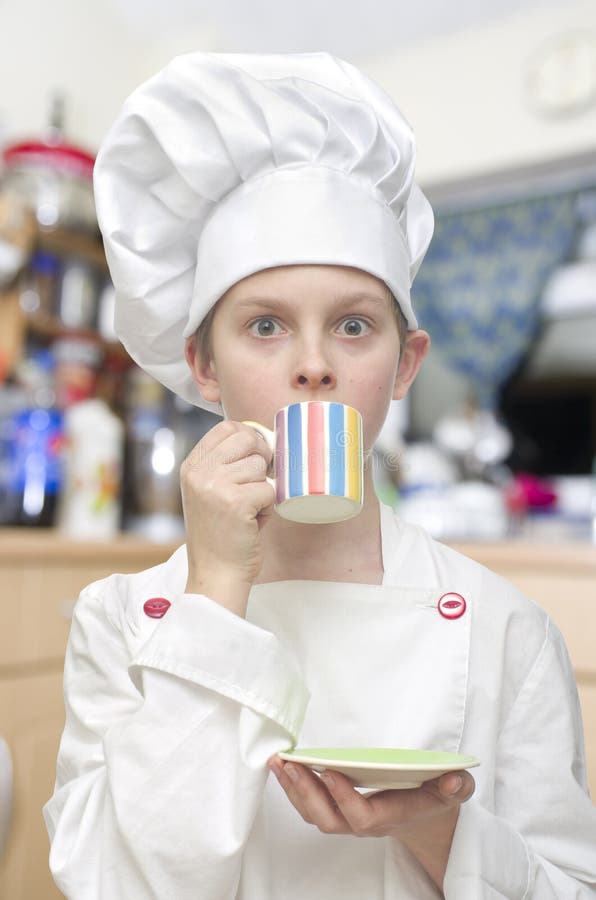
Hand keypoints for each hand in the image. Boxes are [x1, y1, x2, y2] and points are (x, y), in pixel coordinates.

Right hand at [181, 420, 274, 614]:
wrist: (216, 573)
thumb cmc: (221, 533)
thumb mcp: (209, 490)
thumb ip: (225, 463)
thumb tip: (261, 435)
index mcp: (192, 466)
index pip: (226, 427)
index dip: (249, 436)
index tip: (256, 454)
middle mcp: (199, 472)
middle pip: (246, 438)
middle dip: (262, 457)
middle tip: (260, 480)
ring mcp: (215, 486)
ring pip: (260, 466)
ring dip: (263, 488)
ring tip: (250, 509)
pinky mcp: (235, 503)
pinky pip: (269, 490)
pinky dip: (268, 507)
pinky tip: (253, 521)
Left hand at [268, 757, 474, 888]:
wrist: (427, 817)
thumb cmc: (436, 797)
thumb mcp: (454, 790)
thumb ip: (456, 786)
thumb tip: (453, 779)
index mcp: (393, 814)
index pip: (363, 817)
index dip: (344, 798)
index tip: (330, 771)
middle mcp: (367, 822)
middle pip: (329, 820)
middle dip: (306, 794)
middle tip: (289, 765)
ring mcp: (350, 818)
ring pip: (315, 815)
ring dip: (293, 790)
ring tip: (278, 762)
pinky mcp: (339, 809)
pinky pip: (312, 806)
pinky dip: (295, 787)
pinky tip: (285, 766)